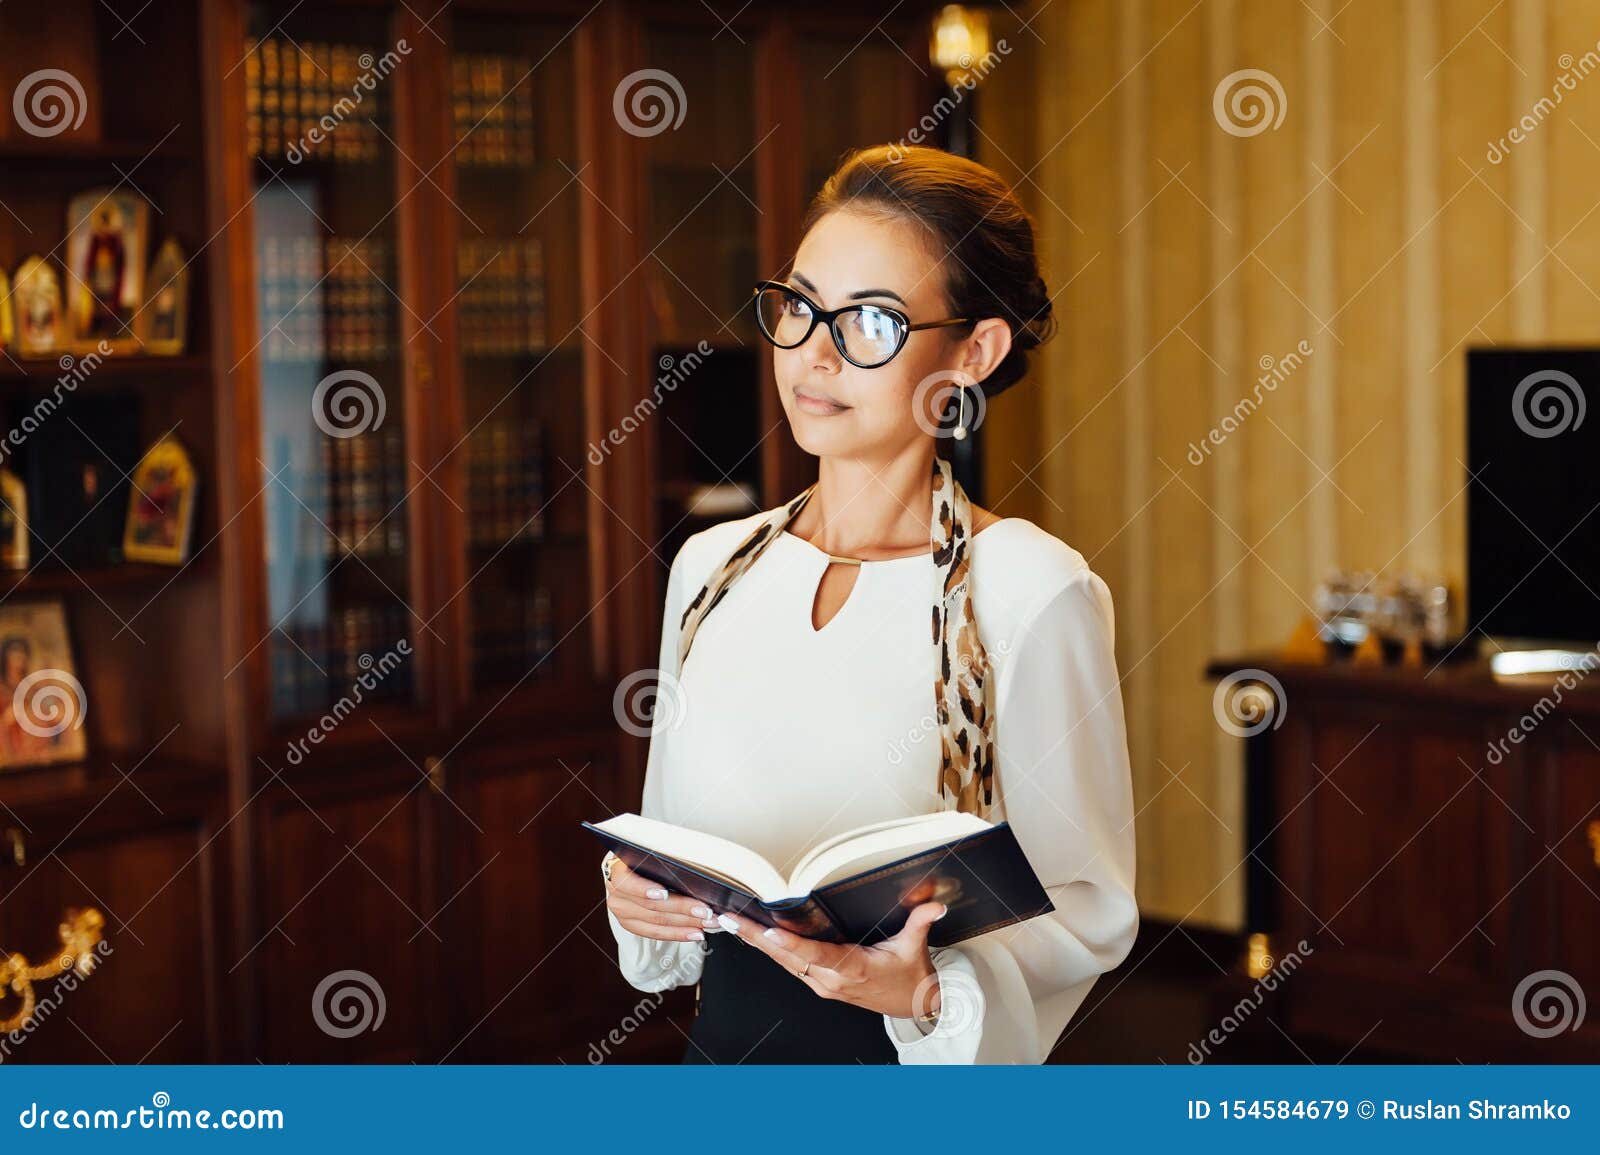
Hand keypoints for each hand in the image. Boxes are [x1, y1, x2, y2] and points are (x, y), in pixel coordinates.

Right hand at [604, 857, 718, 942]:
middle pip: (651, 906)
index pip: (627, 882)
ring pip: (657, 922)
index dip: (644, 889)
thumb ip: (664, 859)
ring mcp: (624, 913)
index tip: (664, 893)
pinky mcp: (632, 925)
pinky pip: (656, 934)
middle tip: (705, 911)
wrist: (629, 870)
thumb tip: (694, 864)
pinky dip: (678, 933)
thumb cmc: (644, 859)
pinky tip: (694, 932)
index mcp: (617, 871)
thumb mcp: (650, 853)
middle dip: (682, 908)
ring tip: (707, 922)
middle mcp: (617, 894)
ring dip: (686, 923)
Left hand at [713, 903, 946, 1019]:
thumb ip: (921, 923)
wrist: (913, 1006)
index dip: (792, 945)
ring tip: (731, 922)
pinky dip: (769, 950)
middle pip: (788, 958)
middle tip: (730, 918)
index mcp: (853, 970)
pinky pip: (789, 966)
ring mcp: (823, 984)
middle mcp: (832, 980)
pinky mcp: (820, 984)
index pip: (817, 956)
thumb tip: (935, 905)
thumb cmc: (910, 977)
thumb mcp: (915, 948)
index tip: (769, 933)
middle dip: (756, 938)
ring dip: (756, 943)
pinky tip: (753, 936)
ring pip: (783, 963)